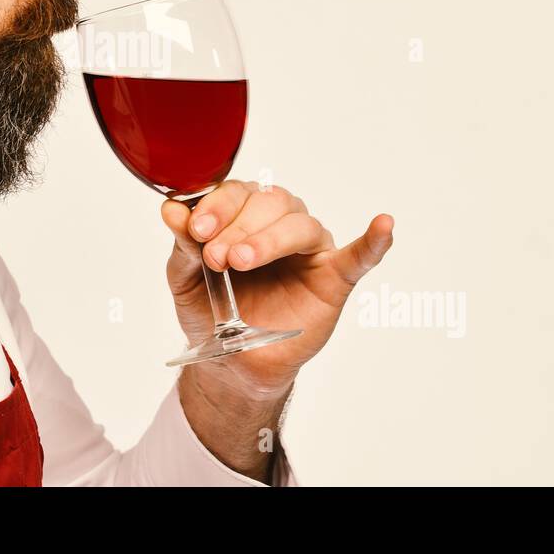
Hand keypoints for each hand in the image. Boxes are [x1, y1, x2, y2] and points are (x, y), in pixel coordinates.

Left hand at [161, 180, 393, 399]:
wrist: (230, 361)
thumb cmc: (211, 310)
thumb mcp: (186, 278)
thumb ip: (184, 245)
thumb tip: (171, 209)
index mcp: (244, 213)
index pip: (237, 192)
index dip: (218, 206)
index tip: (197, 230)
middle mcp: (279, 222)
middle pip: (269, 202)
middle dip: (239, 225)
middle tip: (217, 257)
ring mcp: (310, 249)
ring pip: (299, 224)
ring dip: (269, 238)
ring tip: (240, 261)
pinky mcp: (334, 278)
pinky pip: (359, 256)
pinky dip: (373, 241)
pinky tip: (383, 225)